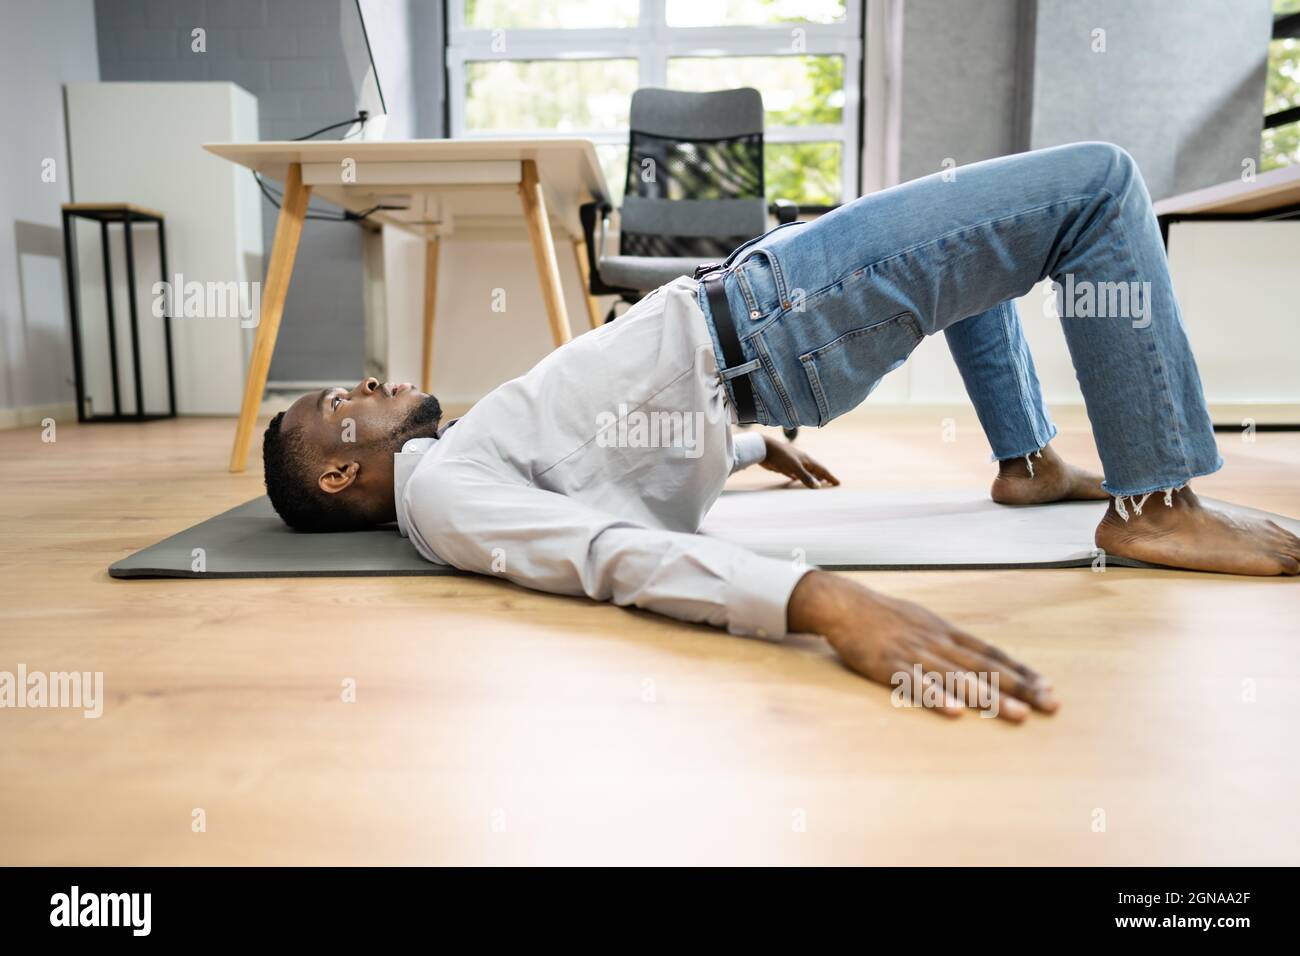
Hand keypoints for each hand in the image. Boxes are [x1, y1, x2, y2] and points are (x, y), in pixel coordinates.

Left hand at [760, 436, 839, 488]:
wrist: (763, 448)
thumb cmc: (780, 456)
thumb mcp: (794, 467)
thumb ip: (805, 477)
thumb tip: (818, 487)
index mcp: (806, 460)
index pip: (822, 469)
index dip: (830, 477)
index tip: (837, 483)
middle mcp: (801, 461)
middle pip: (815, 471)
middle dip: (824, 477)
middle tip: (830, 484)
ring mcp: (793, 464)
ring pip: (806, 472)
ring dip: (812, 478)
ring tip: (817, 484)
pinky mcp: (784, 467)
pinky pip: (794, 474)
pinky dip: (798, 478)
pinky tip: (796, 481)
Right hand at [787, 571, 1056, 721]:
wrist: (844, 604)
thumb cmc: (885, 616)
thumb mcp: (925, 622)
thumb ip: (951, 642)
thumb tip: (981, 657)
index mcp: (947, 632)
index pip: (993, 653)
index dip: (1022, 671)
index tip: (1048, 689)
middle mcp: (937, 642)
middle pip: (985, 667)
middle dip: (1019, 687)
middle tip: (1049, 705)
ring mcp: (914, 654)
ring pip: (957, 677)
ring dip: (989, 696)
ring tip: (1016, 715)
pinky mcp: (888, 666)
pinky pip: (915, 684)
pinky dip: (936, 696)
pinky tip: (955, 712)